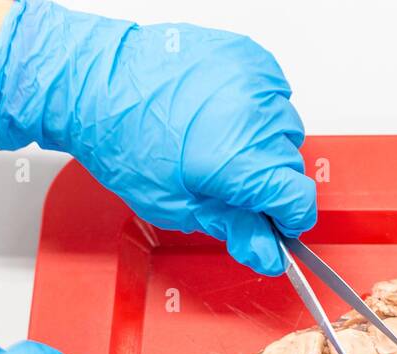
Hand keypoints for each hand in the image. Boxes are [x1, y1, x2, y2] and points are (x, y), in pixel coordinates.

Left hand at [0, 0, 315, 275]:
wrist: (98, 84)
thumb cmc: (124, 141)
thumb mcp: (177, 205)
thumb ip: (234, 229)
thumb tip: (268, 253)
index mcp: (240, 159)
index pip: (298, 199)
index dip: (287, 220)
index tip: (273, 224)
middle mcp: (255, 115)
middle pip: (290, 164)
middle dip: (266, 181)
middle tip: (223, 181)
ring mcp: (254, 80)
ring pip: (285, 128)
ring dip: (263, 143)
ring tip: (217, 143)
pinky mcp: (247, 57)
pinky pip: (273, 93)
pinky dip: (256, 110)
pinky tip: (222, 116)